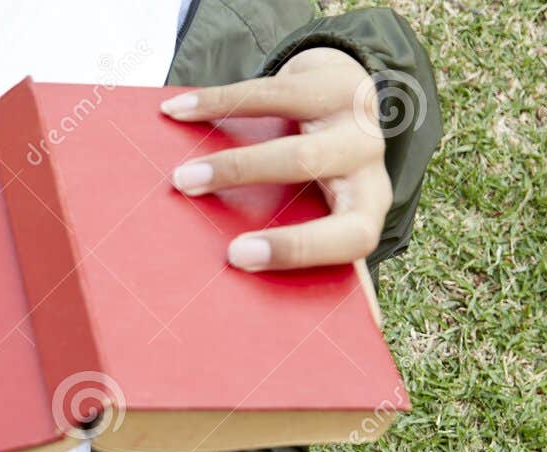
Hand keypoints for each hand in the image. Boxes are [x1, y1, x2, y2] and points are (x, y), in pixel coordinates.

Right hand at [162, 47, 391, 276]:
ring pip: (290, 136)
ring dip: (229, 156)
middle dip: (246, 176)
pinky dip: (217, 103)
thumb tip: (223, 273)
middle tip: (191, 192)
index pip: (351, 237)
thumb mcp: (318, 211)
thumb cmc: (317, 178)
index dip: (299, 249)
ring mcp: (355, 120)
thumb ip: (290, 237)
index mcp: (367, 208)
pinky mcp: (332, 83)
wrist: (346, 104)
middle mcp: (368, 164)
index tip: (238, 256)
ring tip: (181, 175)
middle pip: (309, 166)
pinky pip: (271, 91)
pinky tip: (179, 112)